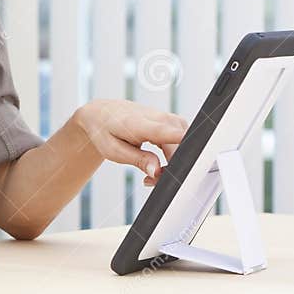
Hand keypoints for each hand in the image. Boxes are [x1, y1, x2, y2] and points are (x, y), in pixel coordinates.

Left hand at [72, 99, 187, 185]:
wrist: (99, 114)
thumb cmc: (104, 132)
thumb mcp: (114, 151)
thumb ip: (138, 160)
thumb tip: (157, 171)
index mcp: (137, 123)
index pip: (166, 131)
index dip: (182, 142)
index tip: (194, 155)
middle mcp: (154, 116)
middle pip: (180, 141)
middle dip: (174, 165)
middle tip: (153, 179)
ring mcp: (163, 116)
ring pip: (183, 140)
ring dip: (174, 160)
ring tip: (152, 172)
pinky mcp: (167, 120)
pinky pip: (180, 138)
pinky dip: (173, 154)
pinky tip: (158, 163)